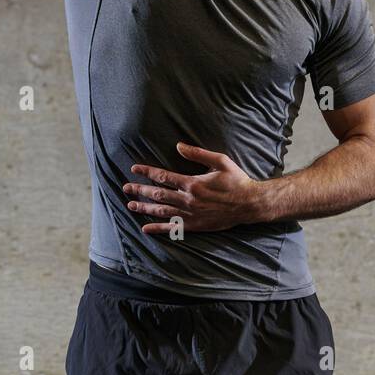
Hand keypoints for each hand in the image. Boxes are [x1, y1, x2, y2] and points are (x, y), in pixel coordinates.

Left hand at [125, 142, 260, 232]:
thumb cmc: (236, 180)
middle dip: (140, 190)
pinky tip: (145, 229)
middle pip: (158, 194)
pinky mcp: (195, 225)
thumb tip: (178, 146)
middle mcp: (188, 200)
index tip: (134, 169)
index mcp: (192, 183)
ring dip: (144, 208)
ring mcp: (190, 214)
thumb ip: (198, 153)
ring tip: (130, 205)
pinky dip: (158, 229)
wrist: (249, 204)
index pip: (163, 176)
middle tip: (125, 188)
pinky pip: (172, 228)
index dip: (147, 172)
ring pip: (161, 211)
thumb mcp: (220, 161)